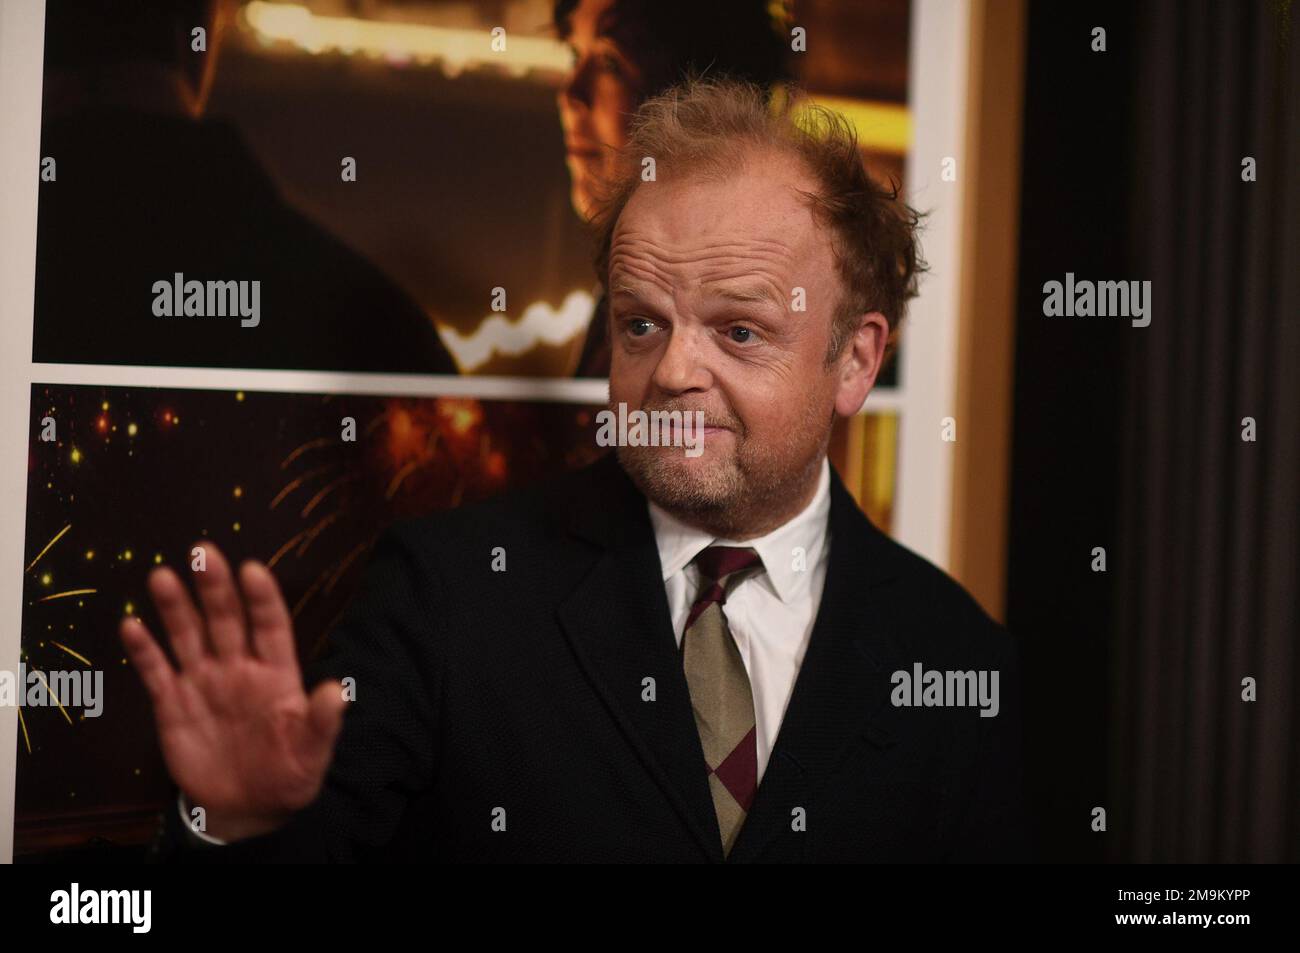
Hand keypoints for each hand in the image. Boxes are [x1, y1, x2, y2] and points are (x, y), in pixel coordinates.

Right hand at [120, 541, 346, 841]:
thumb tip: (337, 690)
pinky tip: (132, 625)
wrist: (247, 806)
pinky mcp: (173, 704)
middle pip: (226, 620)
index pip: (271, 626)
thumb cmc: (289, 772)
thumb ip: (321, 722)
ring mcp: (204, 682)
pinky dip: (145, 650)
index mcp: (276, 673)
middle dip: (215, 588)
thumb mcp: (312, 752)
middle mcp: (238, 668)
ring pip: (189, 636)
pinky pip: (157, 672)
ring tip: (163, 576)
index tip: (252, 569)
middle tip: (203, 552)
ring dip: (176, 608)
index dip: (262, 599)